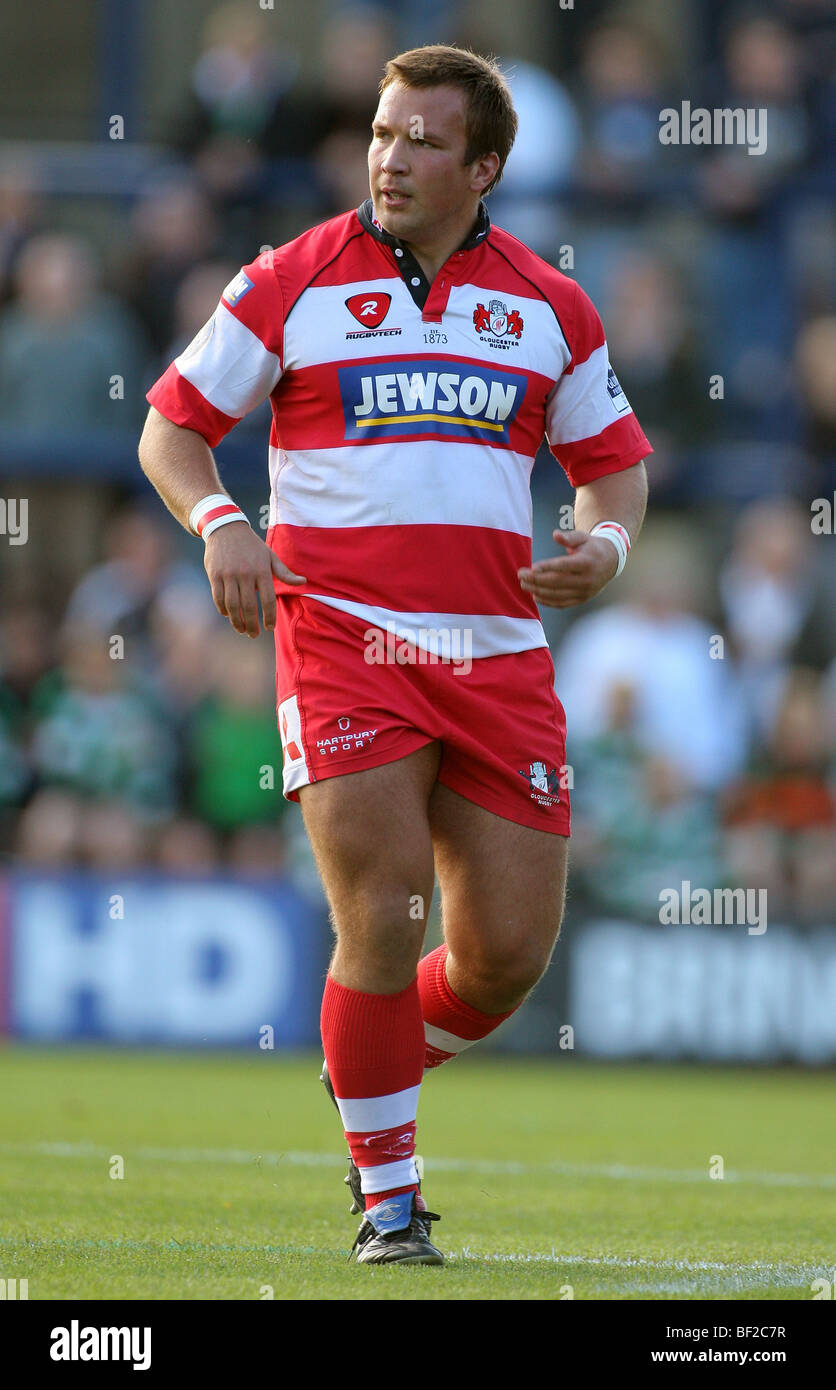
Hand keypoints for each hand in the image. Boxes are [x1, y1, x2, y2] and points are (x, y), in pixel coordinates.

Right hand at [203, 522, 306, 636]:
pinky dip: (223, 610)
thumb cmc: (252, 546)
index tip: (270, 628)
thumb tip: (303, 582)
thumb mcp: (270, 556)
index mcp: (262, 570)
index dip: (269, 617)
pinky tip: (228, 616)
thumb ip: (285, 572)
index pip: (268, 599)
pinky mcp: (215, 574)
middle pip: (248, 606)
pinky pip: (218, 597)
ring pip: (232, 605)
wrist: (226, 528)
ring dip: (237, 621)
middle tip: (254, 635)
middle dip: (252, 625)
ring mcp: (229, 574)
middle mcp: (245, 573)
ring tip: (242, 629)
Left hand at [517, 528, 618, 608]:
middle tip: (521, 575)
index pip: (564, 566)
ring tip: (524, 585)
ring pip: (558, 595)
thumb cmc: (592, 547)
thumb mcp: (583, 537)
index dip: (547, 567)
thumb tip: (555, 534)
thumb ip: (569, 537)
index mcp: (587, 562)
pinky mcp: (582, 599)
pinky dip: (547, 602)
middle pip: (557, 582)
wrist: (611, 562)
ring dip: (538, 591)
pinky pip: (562, 603)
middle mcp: (587, 579)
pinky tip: (535, 596)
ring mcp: (585, 592)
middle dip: (536, 580)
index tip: (532, 567)